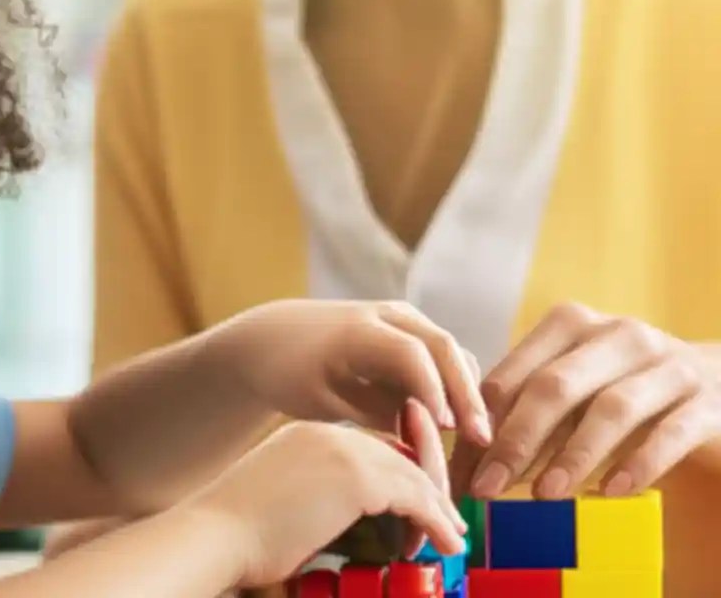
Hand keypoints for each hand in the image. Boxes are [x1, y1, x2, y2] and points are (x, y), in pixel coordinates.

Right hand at [183, 405, 465, 588]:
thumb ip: (326, 501)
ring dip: (437, 509)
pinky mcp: (358, 477)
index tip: (422, 509)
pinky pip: (417, 496)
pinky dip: (437, 521)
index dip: (405, 478)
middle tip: (446, 522)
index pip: (377, 448)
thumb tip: (361, 525)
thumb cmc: (242, 535)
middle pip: (403, 454)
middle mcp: (331, 435)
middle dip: (430, 489)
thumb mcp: (289, 503)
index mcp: (312, 436)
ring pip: (415, 474)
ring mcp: (346, 451)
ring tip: (449, 538)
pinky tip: (444, 542)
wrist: (216, 534)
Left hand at [206, 300, 491, 445]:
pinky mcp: (408, 330)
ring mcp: (402, 318)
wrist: (271, 340)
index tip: (448, 431)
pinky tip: (462, 423)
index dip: (434, 392)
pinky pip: (441, 356)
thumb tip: (423, 435)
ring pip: (449, 351)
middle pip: (442, 347)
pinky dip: (454, 385)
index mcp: (359, 329)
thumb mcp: (325, 400)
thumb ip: (374, 413)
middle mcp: (387, 315)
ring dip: (466, 390)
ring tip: (478, 437)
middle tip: (483, 439)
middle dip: (465, 393)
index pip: (411, 355)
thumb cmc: (290, 373)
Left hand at [453, 302, 720, 499]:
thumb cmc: (623, 388)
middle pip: (553, 387)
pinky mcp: (706, 399)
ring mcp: (665, 363)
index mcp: (568, 326)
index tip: (459, 472)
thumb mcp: (574, 389)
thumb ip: (525, 415)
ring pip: (610, 408)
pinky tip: (612, 491)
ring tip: (545, 495)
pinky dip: (638, 462)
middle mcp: (615, 335)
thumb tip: (466, 470)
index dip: (479, 426)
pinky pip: (670, 431)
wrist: (719, 380)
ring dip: (572, 455)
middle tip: (488, 488)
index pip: (510, 376)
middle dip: (515, 440)